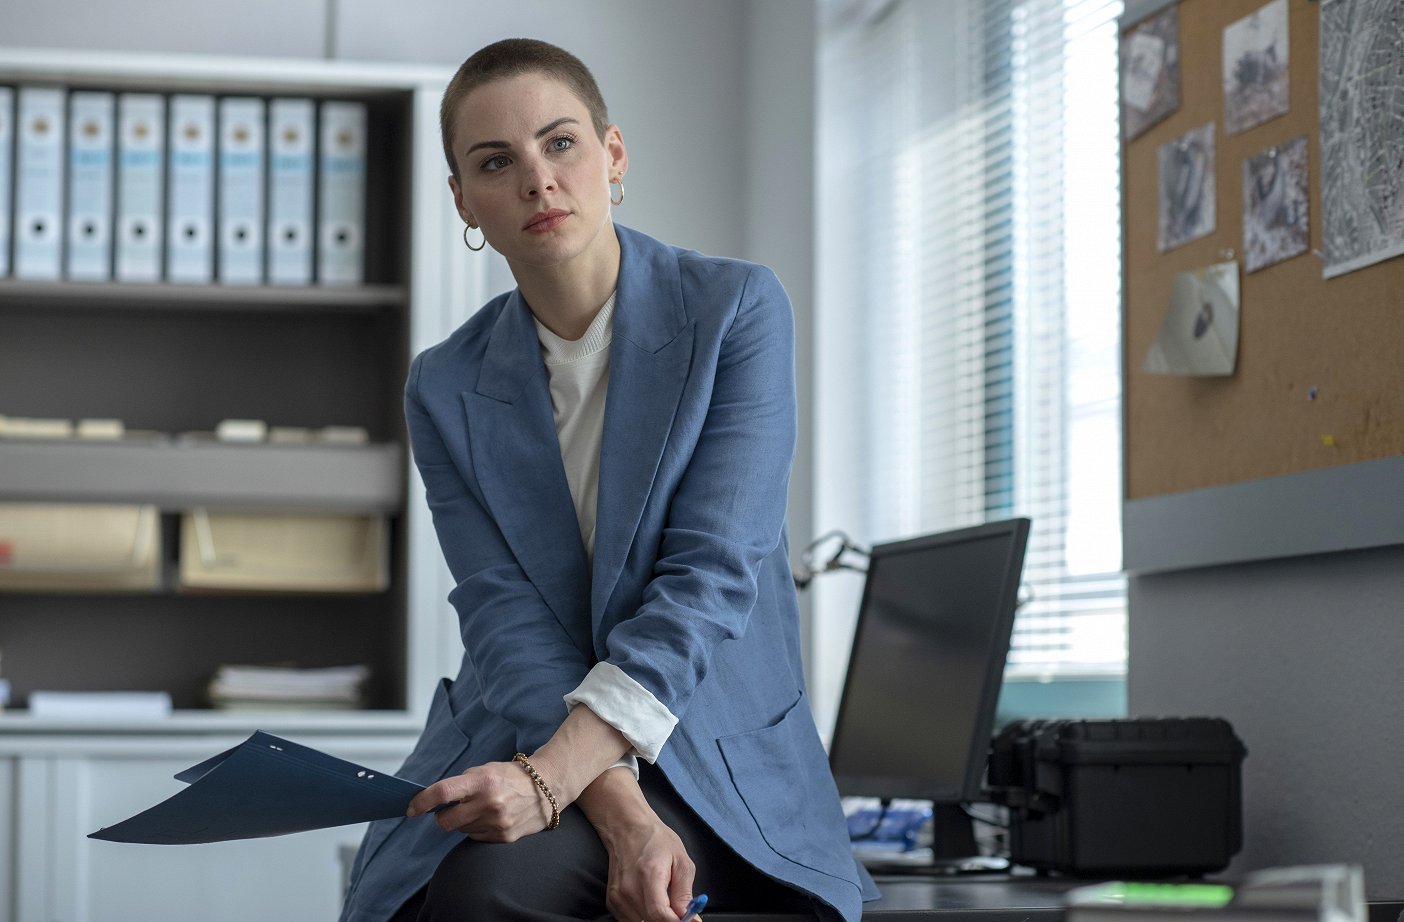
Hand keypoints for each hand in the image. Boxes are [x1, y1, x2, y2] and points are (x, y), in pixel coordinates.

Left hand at [406, 760, 551, 841]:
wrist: (548, 787)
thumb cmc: (512, 776)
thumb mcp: (486, 770)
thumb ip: (461, 784)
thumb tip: (434, 801)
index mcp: (483, 781)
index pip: (443, 793)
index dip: (422, 802)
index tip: (411, 808)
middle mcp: (489, 804)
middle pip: (445, 821)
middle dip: (441, 817)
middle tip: (449, 809)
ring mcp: (497, 823)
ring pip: (460, 830)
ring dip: (463, 821)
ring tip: (481, 809)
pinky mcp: (503, 838)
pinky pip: (476, 837)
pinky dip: (477, 829)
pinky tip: (492, 818)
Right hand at [576, 767, 696, 921]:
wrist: (627, 828)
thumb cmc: (656, 840)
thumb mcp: (681, 861)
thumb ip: (685, 894)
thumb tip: (691, 920)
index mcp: (649, 875)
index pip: (660, 915)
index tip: (689, 921)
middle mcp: (629, 889)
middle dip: (668, 921)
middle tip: (678, 911)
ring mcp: (617, 897)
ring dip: (656, 919)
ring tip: (664, 902)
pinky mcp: (612, 902)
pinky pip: (631, 921)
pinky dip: (644, 917)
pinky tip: (650, 902)